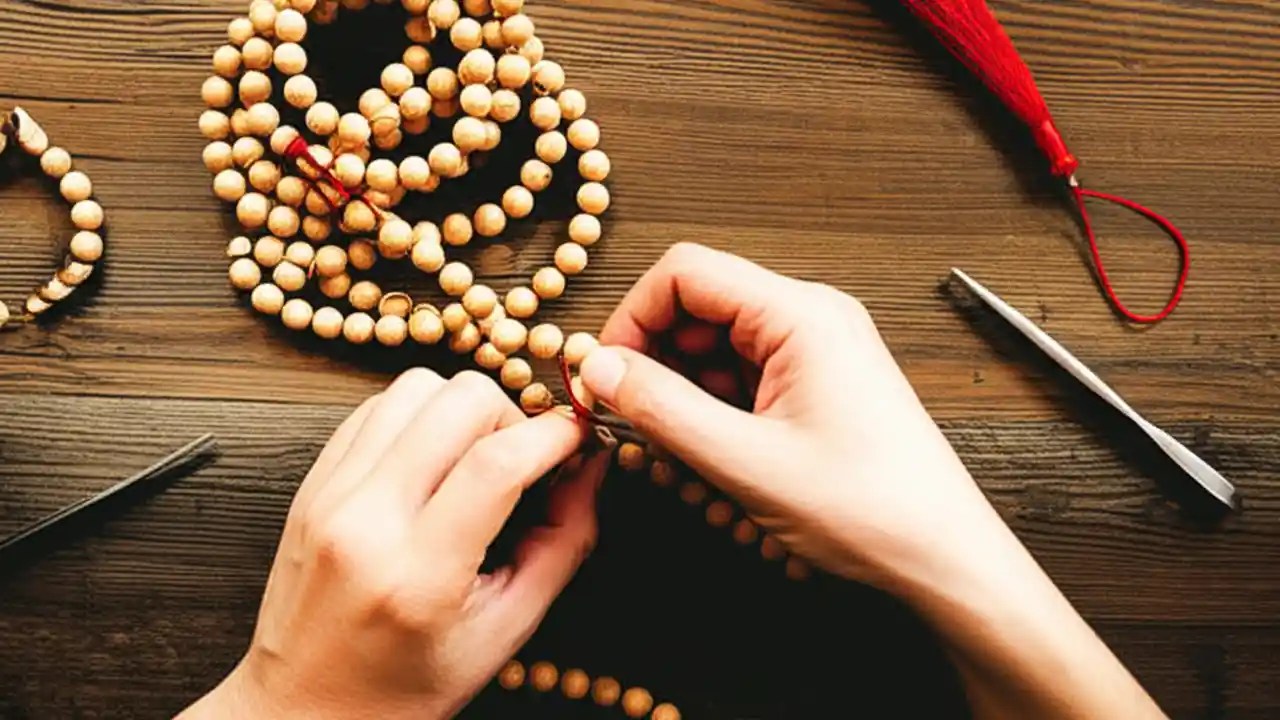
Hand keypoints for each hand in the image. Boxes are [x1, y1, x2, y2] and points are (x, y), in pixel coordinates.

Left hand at [180, 369, 605, 719]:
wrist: (302, 708)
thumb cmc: (406, 684)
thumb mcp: (505, 630)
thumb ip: (562, 542)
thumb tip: (592, 465)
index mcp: (419, 575)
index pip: (498, 463)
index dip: (555, 436)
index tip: (579, 441)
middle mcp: (365, 522)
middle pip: (459, 401)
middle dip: (512, 416)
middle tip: (523, 459)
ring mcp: (330, 495)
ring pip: (416, 386)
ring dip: (462, 408)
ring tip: (475, 457)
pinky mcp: (312, 482)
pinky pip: (376, 406)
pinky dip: (418, 416)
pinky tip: (433, 459)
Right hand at [579, 243, 1162, 718]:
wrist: (944, 559)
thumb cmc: (870, 508)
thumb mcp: (744, 460)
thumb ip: (661, 407)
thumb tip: (599, 366)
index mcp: (801, 313)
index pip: (686, 272)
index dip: (632, 317)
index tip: (605, 374)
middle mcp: (810, 320)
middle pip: (698, 313)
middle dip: (657, 371)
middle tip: (634, 430)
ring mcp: (816, 355)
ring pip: (715, 356)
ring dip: (685, 408)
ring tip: (684, 468)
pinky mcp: (816, 389)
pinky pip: (743, 387)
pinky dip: (715, 424)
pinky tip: (715, 475)